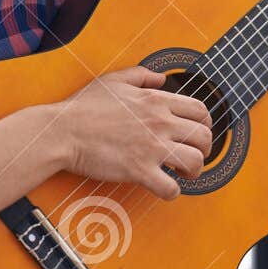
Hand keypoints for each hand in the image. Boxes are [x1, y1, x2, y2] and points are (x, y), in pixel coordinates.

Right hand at [56, 66, 212, 199]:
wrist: (62, 131)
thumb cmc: (83, 107)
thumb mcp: (114, 80)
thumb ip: (142, 76)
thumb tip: (161, 78)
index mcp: (156, 100)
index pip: (201, 110)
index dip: (204, 124)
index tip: (196, 133)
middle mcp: (160, 122)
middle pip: (205, 137)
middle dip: (204, 149)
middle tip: (192, 155)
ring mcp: (152, 147)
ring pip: (196, 162)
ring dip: (194, 171)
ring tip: (182, 173)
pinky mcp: (139, 170)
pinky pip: (171, 188)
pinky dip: (172, 192)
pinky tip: (163, 188)